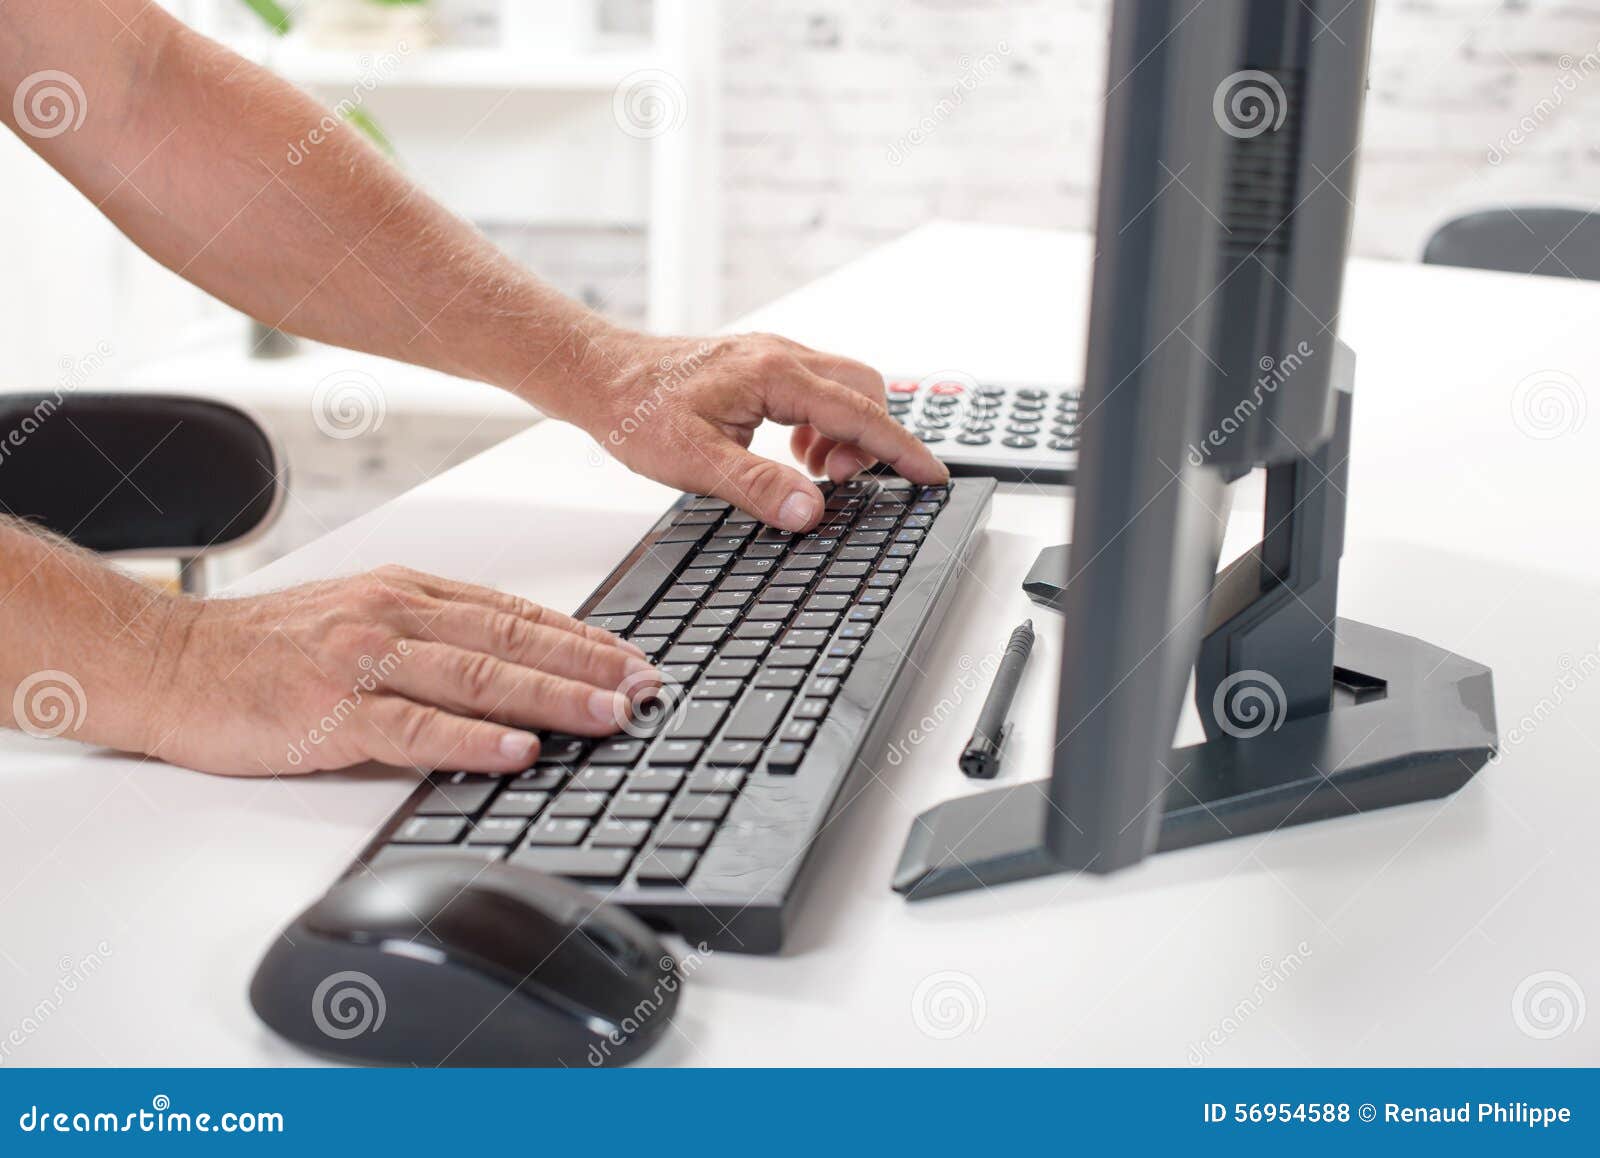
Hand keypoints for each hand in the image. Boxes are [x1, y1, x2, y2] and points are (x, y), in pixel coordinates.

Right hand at [142, 566, 658, 776]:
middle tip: (649, 689)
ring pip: (476, 678)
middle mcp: (393, 617)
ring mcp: (360, 662)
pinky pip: (412, 728)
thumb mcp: (360, 618)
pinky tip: (516, 751)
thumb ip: (434, 636)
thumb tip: (516, 670)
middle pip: (511, 641)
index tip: (636, 661)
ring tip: (609, 715)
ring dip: (551, 698)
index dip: (584, 638)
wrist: (167, 660)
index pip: (515, 614)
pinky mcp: (326, 712)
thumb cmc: (266, 648)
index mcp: (407, 594)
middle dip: (590, 666)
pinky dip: (469, 740)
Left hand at [570, 330, 948, 529]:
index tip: (932, 478)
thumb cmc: (638, 412)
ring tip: (811, 472)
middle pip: (866, 390)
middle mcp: (782, 355)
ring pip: (845, 387)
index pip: (860, 414)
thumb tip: (810, 512)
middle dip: (871, 440)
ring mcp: (774, 355)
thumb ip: (757, 487)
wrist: (601, 376)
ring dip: (844, 432)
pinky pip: (818, 388)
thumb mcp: (694, 462)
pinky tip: (792, 452)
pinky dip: (822, 423)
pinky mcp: (762, 364)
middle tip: (839, 481)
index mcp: (775, 375)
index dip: (902, 450)